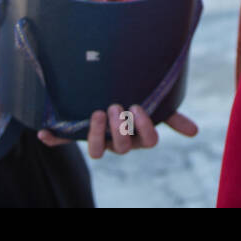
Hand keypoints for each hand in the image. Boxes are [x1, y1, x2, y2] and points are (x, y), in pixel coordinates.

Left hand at [35, 104, 198, 156]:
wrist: (111, 90)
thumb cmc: (137, 99)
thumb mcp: (155, 106)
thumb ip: (172, 116)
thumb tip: (195, 132)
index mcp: (139, 135)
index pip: (147, 140)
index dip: (142, 127)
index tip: (136, 107)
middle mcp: (120, 141)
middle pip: (122, 146)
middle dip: (118, 128)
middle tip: (113, 106)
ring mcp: (99, 139)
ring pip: (98, 151)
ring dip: (96, 134)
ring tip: (95, 113)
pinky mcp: (77, 134)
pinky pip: (63, 140)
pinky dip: (53, 137)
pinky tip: (44, 132)